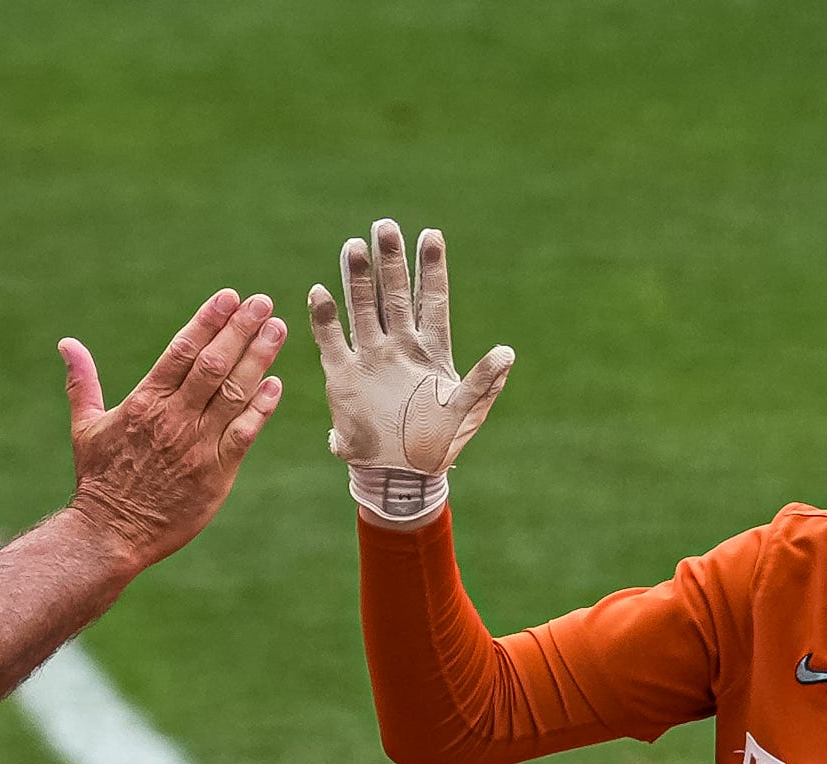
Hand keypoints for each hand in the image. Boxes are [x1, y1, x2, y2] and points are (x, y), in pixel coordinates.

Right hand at [60, 290, 285, 572]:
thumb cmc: (99, 480)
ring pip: (234, 392)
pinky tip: (275, 384)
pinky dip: (261, 408)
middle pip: (213, 364)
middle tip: (262, 302)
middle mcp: (174, 418)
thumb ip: (82, 382)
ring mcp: (197, 446)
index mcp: (145, 402)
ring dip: (258, 358)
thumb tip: (67, 343)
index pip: (182, 350)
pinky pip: (244, 434)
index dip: (207, 321)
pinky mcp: (216, 473)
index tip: (229, 297)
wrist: (111, 534)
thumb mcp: (85, 427)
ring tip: (277, 329)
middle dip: (240, 330)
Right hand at [308, 219, 512, 522]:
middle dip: (390, 261)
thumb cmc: (436, 444)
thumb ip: (484, 382)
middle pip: (395, 295)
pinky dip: (325, 318)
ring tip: (353, 245)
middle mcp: (399, 347)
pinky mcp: (345, 377)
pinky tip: (318, 291)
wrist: (400, 474)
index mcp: (431, 352)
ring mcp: (371, 358)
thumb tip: (508, 352)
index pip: (432, 301)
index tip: (430, 234)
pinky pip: (331, 341)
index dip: (432, 268)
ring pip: (364, 308)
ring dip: (358, 278)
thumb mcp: (467, 414)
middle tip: (384, 226)